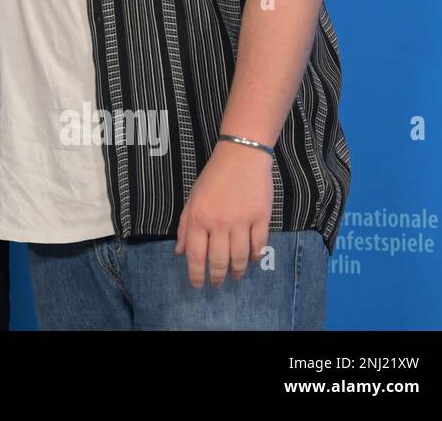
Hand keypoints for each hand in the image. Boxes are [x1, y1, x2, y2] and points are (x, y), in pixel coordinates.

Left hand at [174, 140, 271, 287]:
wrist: (241, 156)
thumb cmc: (213, 178)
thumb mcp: (192, 199)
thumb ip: (185, 226)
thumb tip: (180, 252)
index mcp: (198, 217)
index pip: (196, 255)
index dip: (196, 274)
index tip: (198, 285)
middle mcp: (218, 223)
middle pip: (218, 260)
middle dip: (217, 277)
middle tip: (217, 283)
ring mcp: (241, 221)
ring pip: (239, 257)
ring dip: (237, 271)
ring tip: (235, 276)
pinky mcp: (261, 218)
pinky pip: (258, 245)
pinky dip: (254, 257)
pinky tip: (251, 260)